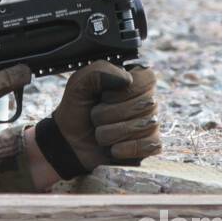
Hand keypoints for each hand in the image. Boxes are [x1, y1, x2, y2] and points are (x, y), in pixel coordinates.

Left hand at [34, 62, 160, 177]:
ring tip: (100, 133)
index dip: (122, 90)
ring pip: (145, 125)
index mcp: (134, 81)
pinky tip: (113, 149)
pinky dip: (126, 149)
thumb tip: (127, 79)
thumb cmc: (77, 111)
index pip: (147, 78)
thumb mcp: (78, 85)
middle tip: (96, 117)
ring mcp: (150, 124)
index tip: (104, 96)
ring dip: (112, 133)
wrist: (70, 143)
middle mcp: (147, 101)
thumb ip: (98, 71)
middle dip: (110, 113)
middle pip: (145, 103)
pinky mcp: (150, 146)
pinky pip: (151, 146)